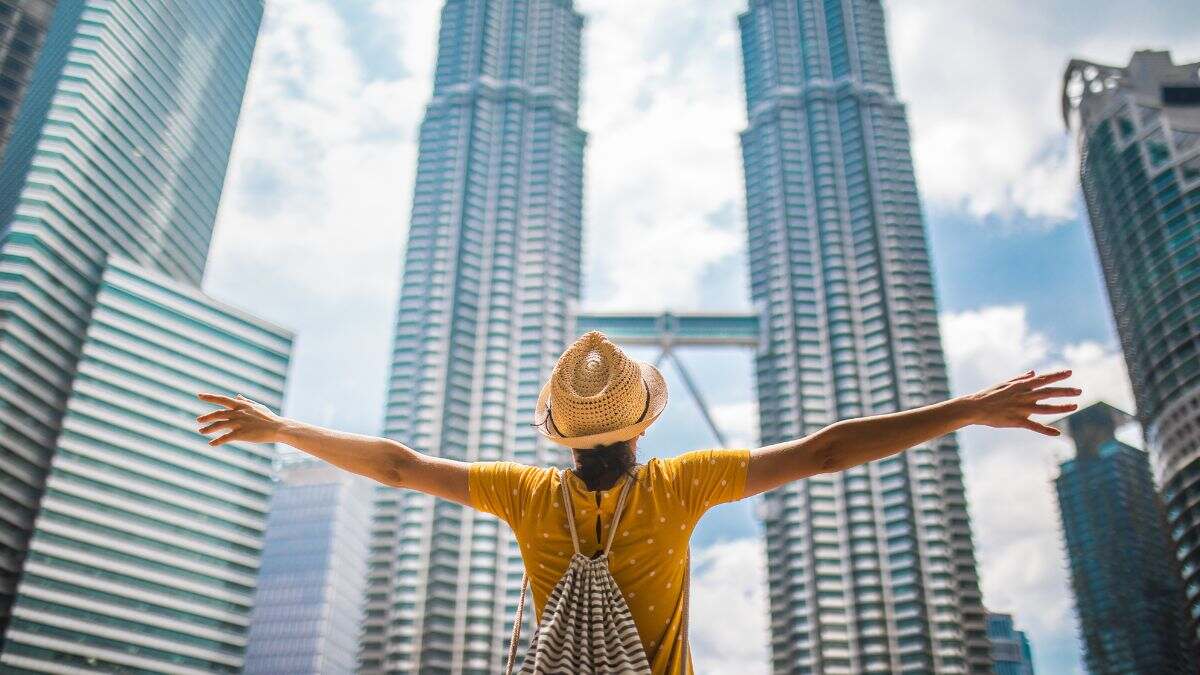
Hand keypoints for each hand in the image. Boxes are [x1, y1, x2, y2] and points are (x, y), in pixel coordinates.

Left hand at [195, 392, 285, 445]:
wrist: (278, 428)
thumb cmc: (268, 417)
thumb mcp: (257, 406)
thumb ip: (245, 401)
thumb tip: (237, 396)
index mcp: (241, 405)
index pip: (222, 399)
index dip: (210, 397)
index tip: (199, 395)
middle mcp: (238, 413)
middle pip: (217, 414)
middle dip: (206, 417)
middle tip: (198, 420)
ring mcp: (239, 423)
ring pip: (219, 425)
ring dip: (208, 429)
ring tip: (201, 431)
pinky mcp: (241, 434)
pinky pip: (226, 437)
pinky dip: (217, 441)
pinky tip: (211, 443)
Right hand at [963, 369, 1081, 435]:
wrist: (975, 407)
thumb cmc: (989, 395)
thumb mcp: (1005, 383)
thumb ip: (1021, 378)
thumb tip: (1034, 372)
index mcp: (1021, 386)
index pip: (1043, 379)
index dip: (1057, 375)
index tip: (1070, 372)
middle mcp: (1024, 396)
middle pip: (1049, 392)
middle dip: (1065, 391)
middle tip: (1079, 391)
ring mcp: (1021, 408)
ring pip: (1046, 408)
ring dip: (1061, 407)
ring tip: (1075, 406)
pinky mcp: (1017, 421)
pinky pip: (1035, 426)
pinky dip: (1046, 430)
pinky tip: (1058, 433)